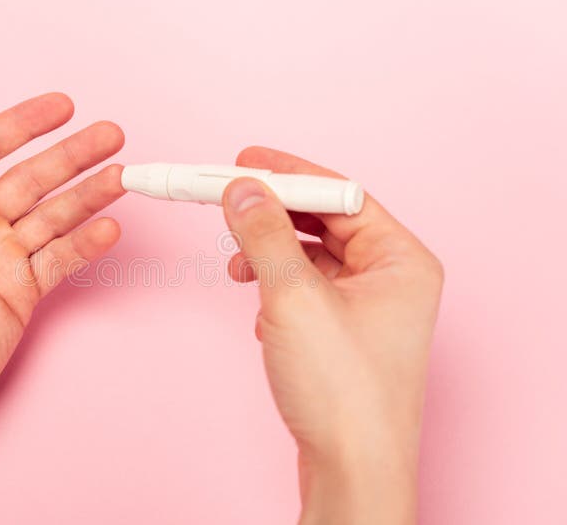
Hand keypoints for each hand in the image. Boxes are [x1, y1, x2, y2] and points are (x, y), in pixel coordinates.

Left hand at [0, 93, 125, 442]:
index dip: (28, 122)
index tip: (64, 106)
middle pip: (33, 175)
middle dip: (74, 154)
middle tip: (113, 136)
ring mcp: (0, 256)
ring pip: (55, 214)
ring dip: (92, 193)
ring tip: (125, 176)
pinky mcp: (22, 292)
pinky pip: (62, 259)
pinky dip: (88, 243)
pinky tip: (110, 227)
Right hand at [221, 147, 443, 524]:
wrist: (351, 469)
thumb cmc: (342, 391)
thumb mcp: (294, 297)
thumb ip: (264, 235)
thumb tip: (240, 189)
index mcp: (401, 258)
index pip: (339, 195)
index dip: (288, 174)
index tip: (244, 162)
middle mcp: (391, 278)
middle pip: (324, 222)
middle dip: (274, 215)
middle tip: (229, 199)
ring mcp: (369, 308)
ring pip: (310, 256)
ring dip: (269, 253)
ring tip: (236, 264)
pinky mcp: (344, 333)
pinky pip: (306, 289)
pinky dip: (276, 287)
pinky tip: (257, 307)